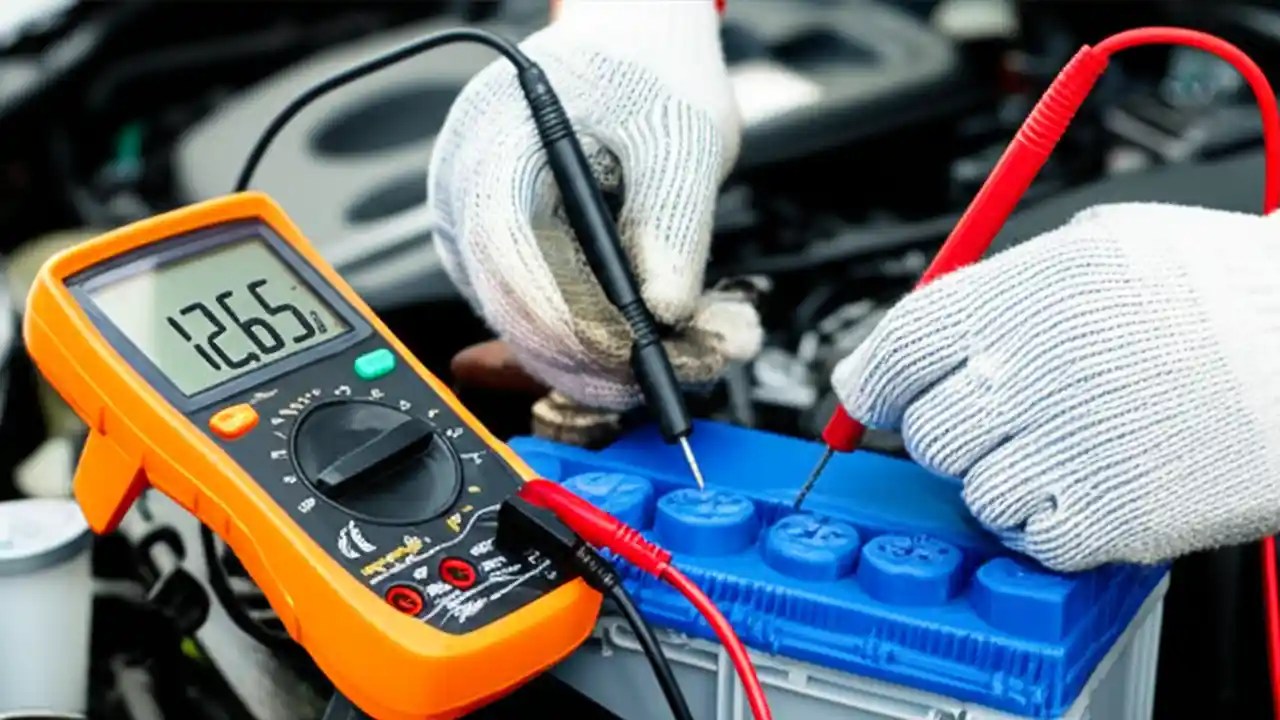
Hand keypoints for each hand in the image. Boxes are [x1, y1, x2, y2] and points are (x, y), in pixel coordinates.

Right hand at [429, 0, 760, 410]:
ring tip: (669, 358)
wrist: (628, 53)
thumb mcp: (680, 133)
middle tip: (659, 377)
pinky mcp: (494, 256)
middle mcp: (463, 187)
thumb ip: (673, 220)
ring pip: (516, 320)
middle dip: (583, 354)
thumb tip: (666, 309)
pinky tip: (635, 343)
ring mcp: (469, 226)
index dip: (565, 314)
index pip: (505, 247)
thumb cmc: (645, 73)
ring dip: (589, 357)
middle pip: (504, 299)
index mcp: (494, 138)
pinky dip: (583, 339)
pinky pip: (529, 314)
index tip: (627, 351)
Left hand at [832, 203, 1279, 571]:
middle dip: (949, 433)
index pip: (899, 348)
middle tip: (998, 424)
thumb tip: (930, 329)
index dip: (873, 381)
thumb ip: (1006, 284)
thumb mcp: (1107, 241)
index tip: (871, 396)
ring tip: (1066, 452)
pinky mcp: (1111, 514)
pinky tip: (1093, 488)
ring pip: (972, 492)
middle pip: (925, 431)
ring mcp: (1070, 447)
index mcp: (1026, 295)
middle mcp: (1036, 370)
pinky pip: (1031, 539)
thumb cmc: (1232, 290)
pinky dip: (1049, 526)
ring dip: (1002, 482)